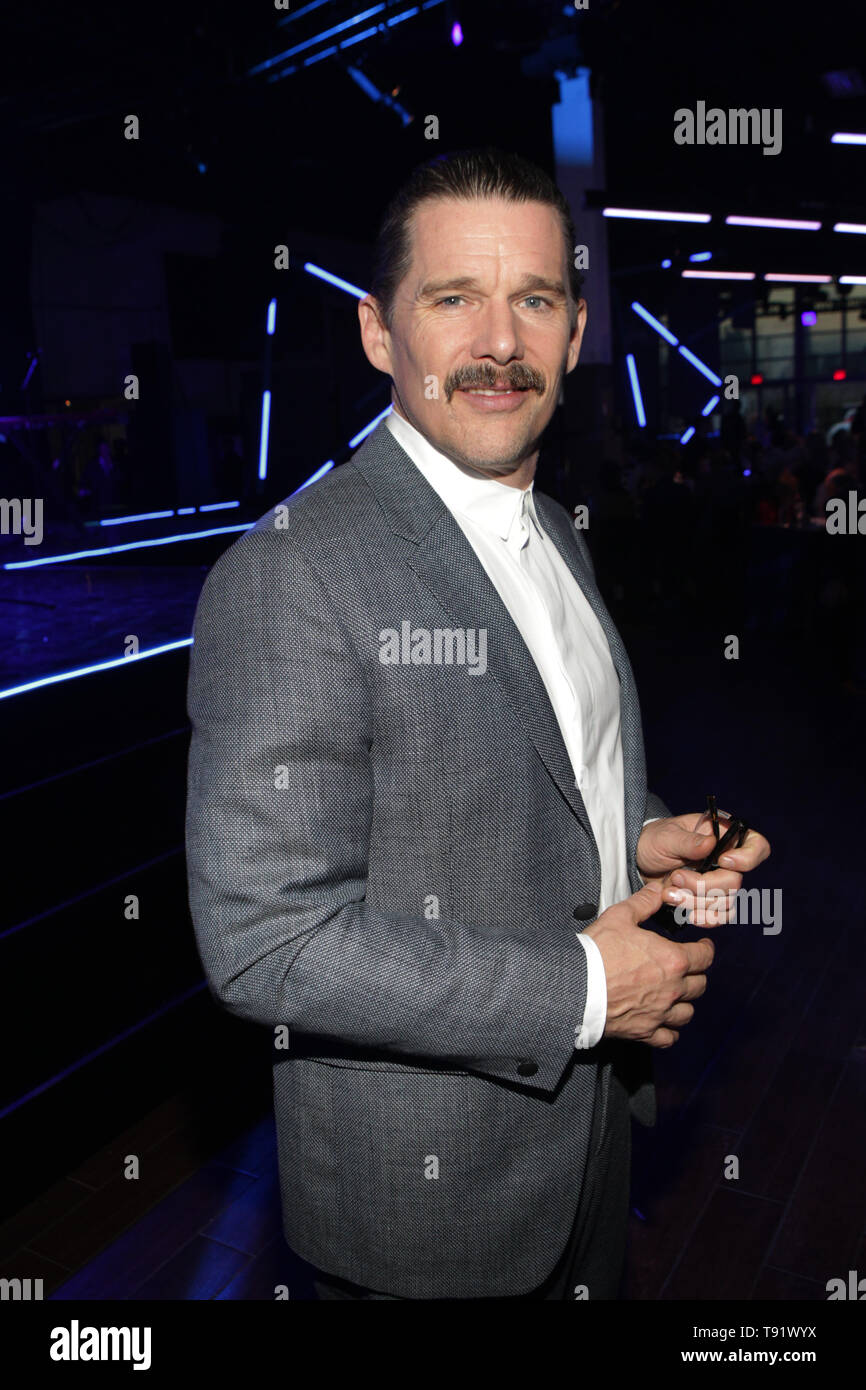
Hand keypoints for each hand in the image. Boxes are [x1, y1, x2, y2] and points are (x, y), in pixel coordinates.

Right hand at [584, 881, 713, 1046]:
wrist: (576, 986)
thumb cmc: (597, 951)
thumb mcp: (620, 917)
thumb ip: (644, 902)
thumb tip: (658, 890)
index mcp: (672, 959)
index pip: (705, 957)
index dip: (706, 950)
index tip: (703, 947)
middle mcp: (672, 989)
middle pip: (700, 985)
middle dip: (696, 975)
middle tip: (688, 969)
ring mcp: (660, 1013)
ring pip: (687, 1013)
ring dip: (685, 1003)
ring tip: (677, 996)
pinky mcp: (645, 1031)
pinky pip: (669, 1037)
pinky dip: (670, 1031)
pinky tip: (664, 1023)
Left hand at [636, 813, 770, 926]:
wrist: (638, 862)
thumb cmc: (654, 841)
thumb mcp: (666, 837)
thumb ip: (688, 841)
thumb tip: (710, 843)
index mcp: (723, 836)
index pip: (756, 846)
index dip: (748, 858)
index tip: (722, 861)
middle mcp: (727, 860)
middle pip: (735, 882)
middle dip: (703, 885)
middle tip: (675, 877)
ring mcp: (719, 883)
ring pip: (725, 902)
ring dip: (696, 902)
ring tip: (669, 894)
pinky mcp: (710, 901)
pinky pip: (720, 916)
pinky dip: (705, 919)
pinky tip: (688, 916)